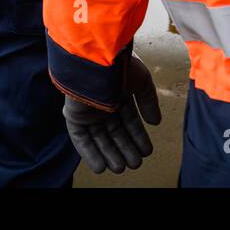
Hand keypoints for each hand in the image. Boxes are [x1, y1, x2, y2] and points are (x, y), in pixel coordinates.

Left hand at [63, 55, 161, 172]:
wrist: (97, 61)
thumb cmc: (121, 67)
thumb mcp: (142, 82)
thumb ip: (149, 102)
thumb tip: (155, 123)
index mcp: (118, 94)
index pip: (129, 120)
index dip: (138, 136)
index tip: (146, 151)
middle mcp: (103, 104)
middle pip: (115, 132)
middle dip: (125, 148)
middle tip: (135, 164)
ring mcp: (88, 111)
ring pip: (99, 138)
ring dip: (110, 154)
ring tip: (121, 168)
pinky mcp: (74, 116)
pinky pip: (80, 139)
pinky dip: (89, 153)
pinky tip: (101, 167)